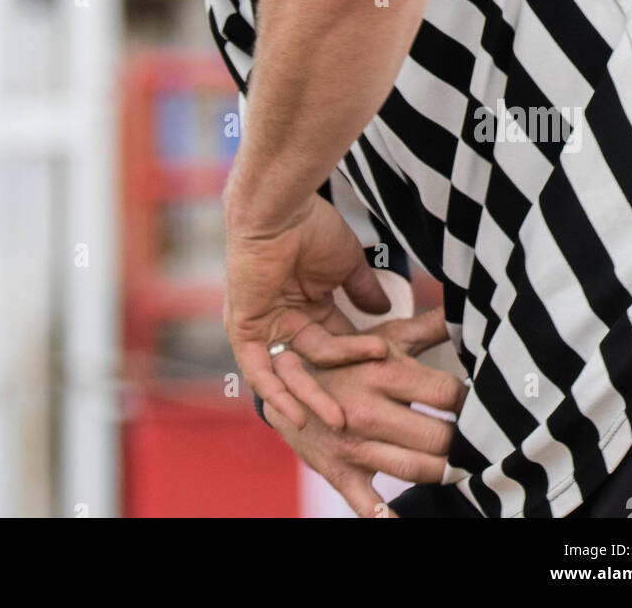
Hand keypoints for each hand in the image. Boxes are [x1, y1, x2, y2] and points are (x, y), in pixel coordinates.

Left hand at [224, 193, 391, 429]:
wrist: (281, 210)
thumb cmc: (311, 226)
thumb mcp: (347, 263)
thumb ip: (363, 289)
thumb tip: (384, 311)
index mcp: (309, 305)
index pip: (337, 345)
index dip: (359, 364)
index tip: (386, 379)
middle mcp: (286, 319)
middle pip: (316, 365)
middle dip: (338, 390)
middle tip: (361, 416)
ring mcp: (265, 326)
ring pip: (290, 374)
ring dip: (314, 398)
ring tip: (340, 421)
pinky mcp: (245, 330)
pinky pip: (259, 371)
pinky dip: (277, 393)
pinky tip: (300, 415)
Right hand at [264, 306, 466, 517]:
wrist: (287, 386)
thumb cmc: (348, 359)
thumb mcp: (384, 336)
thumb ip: (427, 326)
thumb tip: (465, 309)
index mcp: (382, 370)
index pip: (447, 393)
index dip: (471, 401)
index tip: (482, 403)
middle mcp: (368, 408)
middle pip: (438, 437)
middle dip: (465, 442)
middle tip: (482, 441)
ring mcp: (353, 445)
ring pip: (415, 469)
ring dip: (444, 472)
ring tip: (463, 467)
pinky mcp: (340, 472)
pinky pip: (365, 504)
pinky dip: (384, 518)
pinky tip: (404, 522)